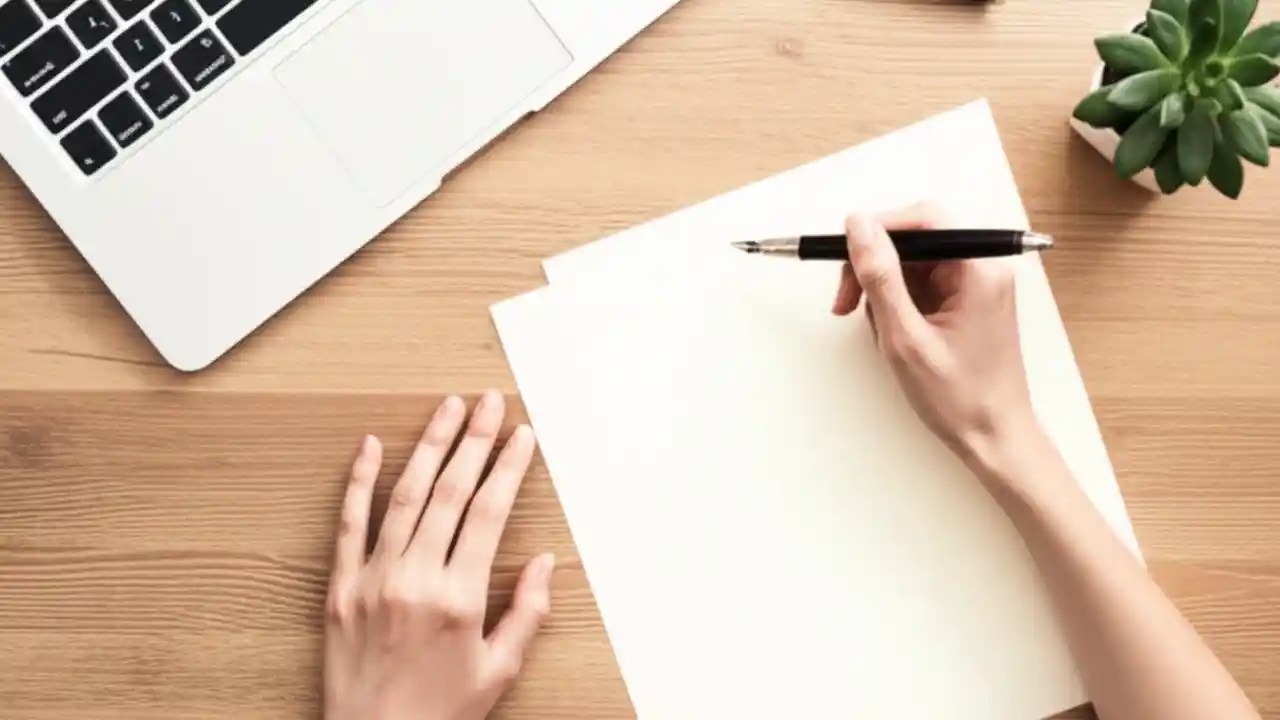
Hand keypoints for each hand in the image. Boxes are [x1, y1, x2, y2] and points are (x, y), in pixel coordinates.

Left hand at [325, 391, 554, 719]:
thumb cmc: (439, 714)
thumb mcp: (499, 671)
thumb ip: (527, 613)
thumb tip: (545, 562)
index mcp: (460, 598)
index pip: (490, 513)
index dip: (509, 467)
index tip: (522, 436)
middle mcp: (416, 578)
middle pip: (452, 492)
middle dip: (475, 440)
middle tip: (490, 402)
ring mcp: (374, 579)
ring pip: (406, 495)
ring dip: (429, 446)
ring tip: (448, 408)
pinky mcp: (341, 588)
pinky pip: (350, 523)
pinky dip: (359, 481)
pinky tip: (371, 446)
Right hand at [832, 205, 1038, 474]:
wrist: (994, 439)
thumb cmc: (960, 398)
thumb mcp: (905, 336)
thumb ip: (880, 276)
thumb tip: (859, 225)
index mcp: (979, 270)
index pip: (923, 219)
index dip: (877, 230)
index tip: (842, 255)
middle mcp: (983, 270)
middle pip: (915, 239)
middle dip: (874, 267)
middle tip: (846, 302)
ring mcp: (976, 287)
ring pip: (912, 265)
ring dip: (883, 293)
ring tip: (882, 335)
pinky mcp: (966, 303)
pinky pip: (921, 288)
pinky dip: (897, 308)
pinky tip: (895, 338)